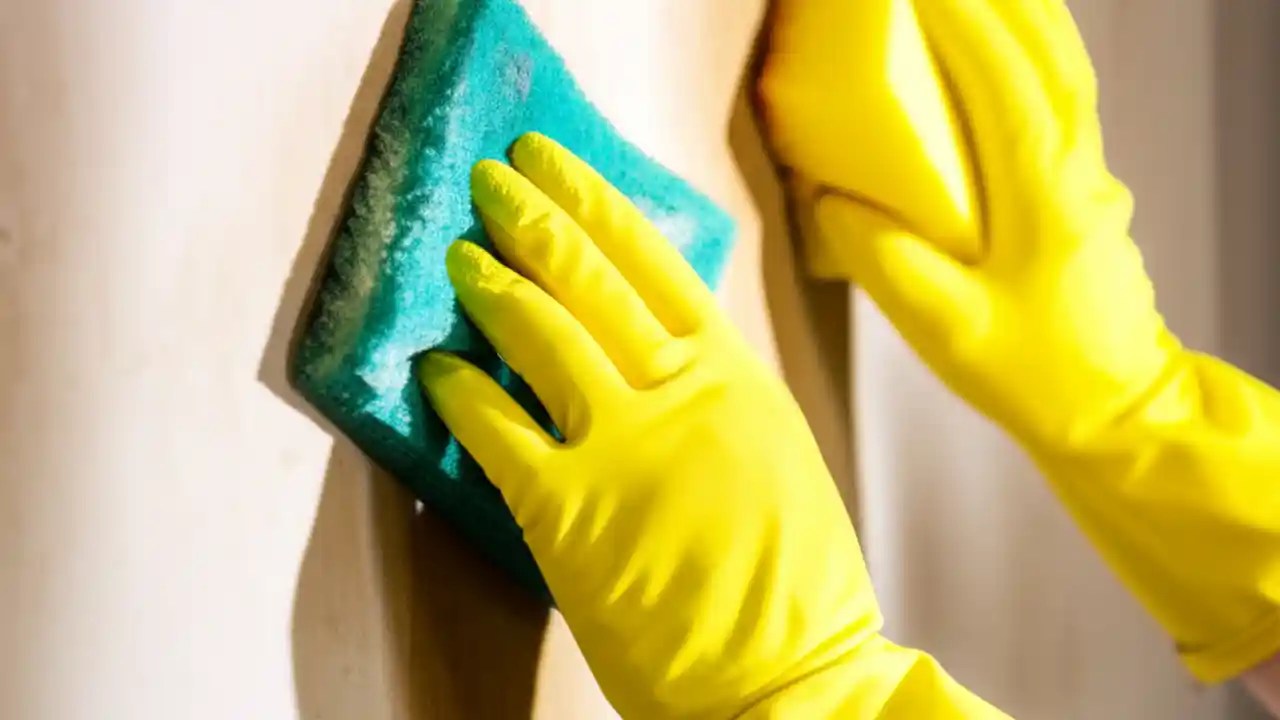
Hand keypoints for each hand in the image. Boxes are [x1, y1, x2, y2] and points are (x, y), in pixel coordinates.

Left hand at [419, 133, 1002, 717]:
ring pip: (542, 335)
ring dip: (491, 286)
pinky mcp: (571, 509)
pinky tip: (436, 367)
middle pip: (589, 279)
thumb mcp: (774, 457)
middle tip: (491, 180)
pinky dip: (460, 390)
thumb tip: (657, 350)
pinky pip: (496, 428)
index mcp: (738, 377)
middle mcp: (682, 392)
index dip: (595, 203)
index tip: (554, 163)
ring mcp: (625, 445)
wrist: (795, 679)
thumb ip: (715, 397)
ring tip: (457, 255)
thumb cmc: (793, 585)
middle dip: (531, 219)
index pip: (655, 262)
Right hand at [806, 0, 1279, 683]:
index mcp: (1043, 195)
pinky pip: (1063, 101)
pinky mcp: (1087, 193)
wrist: (1120, 414)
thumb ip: (883, 260)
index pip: (1001, 79)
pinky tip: (1004, 58)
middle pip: (1048, 52)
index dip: (959, 21)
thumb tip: (831, 199)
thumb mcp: (945, 330)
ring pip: (1063, 70)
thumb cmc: (1036, 376)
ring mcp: (1091, 177)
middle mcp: (1077, 170)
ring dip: (1021, 17)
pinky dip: (1033, 58)